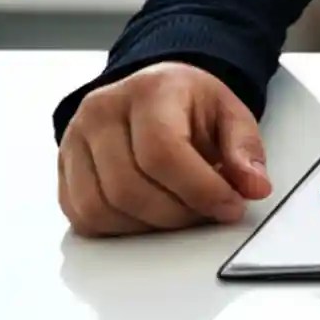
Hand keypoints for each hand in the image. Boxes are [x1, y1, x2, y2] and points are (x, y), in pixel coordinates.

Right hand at [58, 62, 271, 236]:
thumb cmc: (191, 104)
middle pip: (130, 187)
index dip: (200, 189)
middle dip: (178, 214)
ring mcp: (75, 140)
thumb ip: (245, 149)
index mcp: (149, 91)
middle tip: (209, 213)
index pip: (162, 152)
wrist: (154, 92)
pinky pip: (84, 216)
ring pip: (103, 208)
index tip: (230, 206)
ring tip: (182, 211)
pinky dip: (122, 228)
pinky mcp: (64, 169)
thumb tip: (255, 187)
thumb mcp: (230, 114)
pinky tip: (152, 215)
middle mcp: (102, 112)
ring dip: (150, 226)